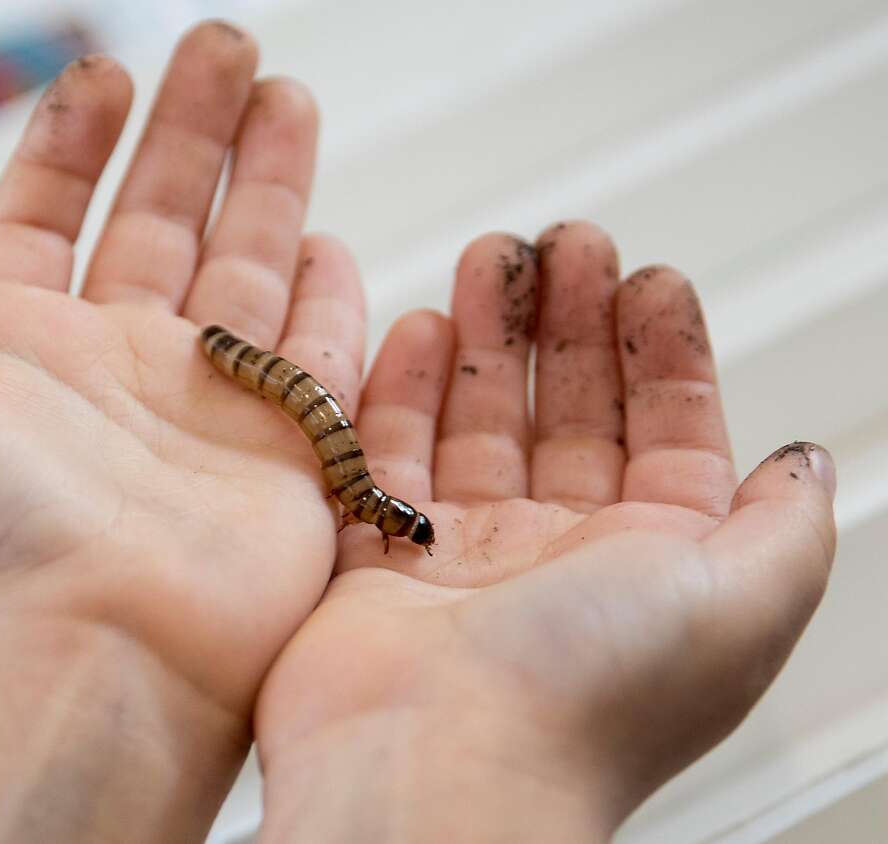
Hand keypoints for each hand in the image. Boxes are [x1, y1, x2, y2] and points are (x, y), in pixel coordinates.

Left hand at [0, 23, 365, 842]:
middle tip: (226, 49)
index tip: (103, 73)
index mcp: (26, 353)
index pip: (47, 219)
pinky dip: (330, 296)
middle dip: (191, 131)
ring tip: (286, 98)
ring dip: (267, 183)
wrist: (92, 663)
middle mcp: (120, 372)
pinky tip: (335, 237)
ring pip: (246, 267)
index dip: (71, 143)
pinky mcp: (289, 450)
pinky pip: (317, 353)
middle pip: (160, 222)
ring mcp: (210, 407)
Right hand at [256, 222, 837, 841]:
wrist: (434, 769)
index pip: (666, 431)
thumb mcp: (744, 599)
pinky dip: (402, 390)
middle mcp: (558, 559)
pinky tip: (417, 331)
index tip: (646, 278)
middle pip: (567, 411)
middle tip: (561, 245)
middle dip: (568, 321)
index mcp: (649, 567)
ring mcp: (464, 556)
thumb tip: (807, 461)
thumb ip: (789, 525)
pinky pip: (388, 454)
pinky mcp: (377, 557)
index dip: (662, 350)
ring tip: (488, 261)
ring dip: (489, 338)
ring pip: (479, 421)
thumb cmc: (586, 697)